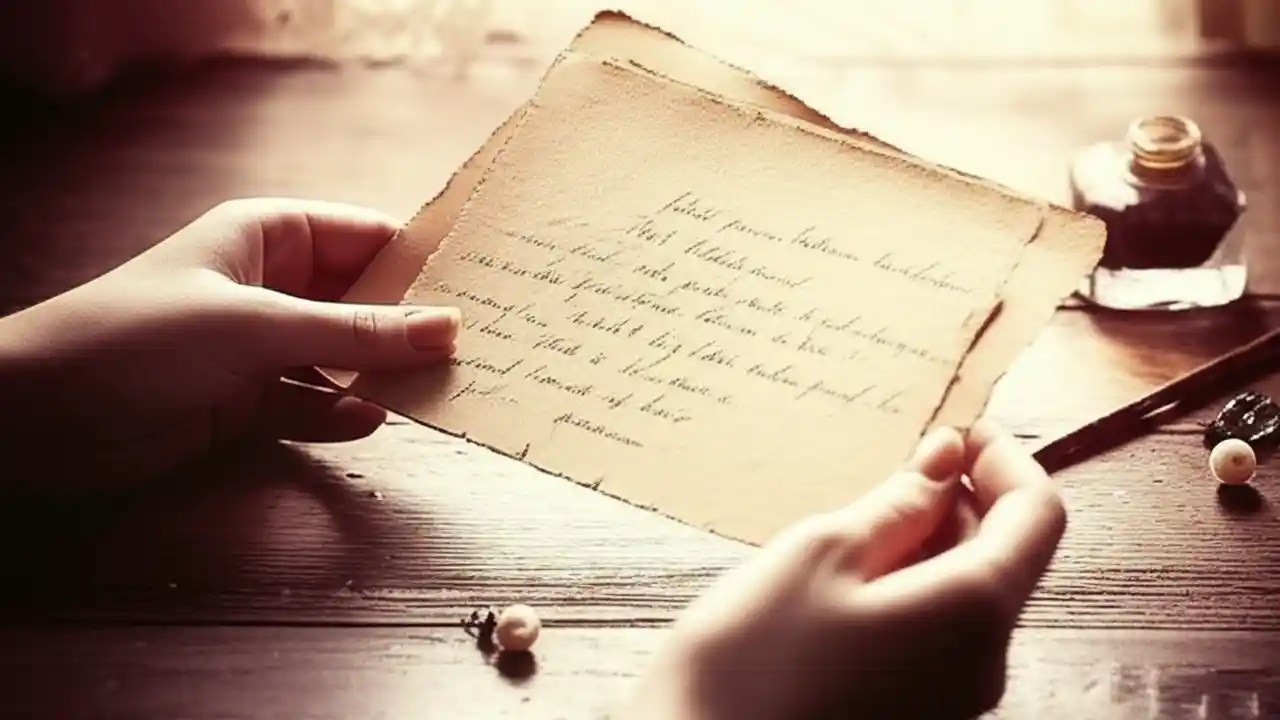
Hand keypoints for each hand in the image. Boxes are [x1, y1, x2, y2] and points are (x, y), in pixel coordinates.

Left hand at [0, 198, 458, 492]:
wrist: (41, 417)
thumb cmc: (140, 339)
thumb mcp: (260, 327)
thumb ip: (358, 332)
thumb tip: (448, 326)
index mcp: (269, 236)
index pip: (366, 236)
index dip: (422, 259)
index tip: (484, 286)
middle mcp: (270, 287)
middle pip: (362, 301)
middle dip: (410, 326)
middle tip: (474, 350)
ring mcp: (258, 348)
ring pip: (342, 359)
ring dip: (381, 377)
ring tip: (439, 391)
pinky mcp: (244, 403)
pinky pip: (312, 405)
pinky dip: (340, 416)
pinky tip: (372, 422)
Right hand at [623, 422, 1065, 719]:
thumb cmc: (749, 666)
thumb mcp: (819, 553)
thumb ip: (897, 504)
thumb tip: (946, 460)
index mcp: (974, 613)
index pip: (1038, 514)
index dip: (1004, 459)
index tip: (956, 430)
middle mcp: (983, 665)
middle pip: (1004, 557)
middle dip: (960, 502)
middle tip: (890, 469)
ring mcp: (952, 701)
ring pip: (966, 597)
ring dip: (928, 547)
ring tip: (853, 528)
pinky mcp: (916, 718)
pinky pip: (935, 637)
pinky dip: (908, 591)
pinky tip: (843, 584)